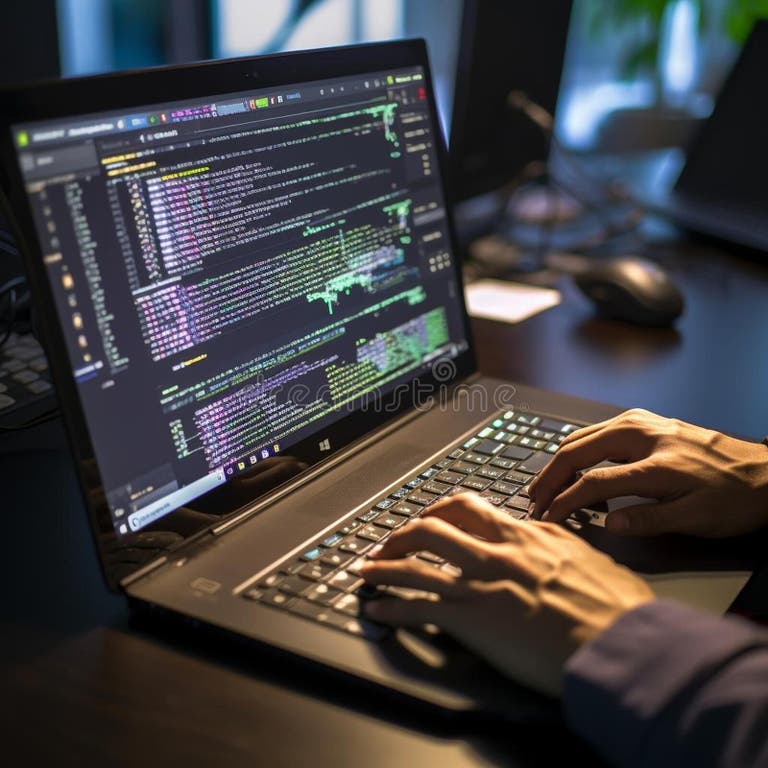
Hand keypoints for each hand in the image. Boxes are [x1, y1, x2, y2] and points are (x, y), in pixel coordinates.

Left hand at [360, 493, 653, 696]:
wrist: (621, 642)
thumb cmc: (616, 607)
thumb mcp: (589, 558)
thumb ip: (560, 544)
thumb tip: (552, 541)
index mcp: (525, 534)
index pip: (470, 508)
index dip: (441, 510)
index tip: (430, 517)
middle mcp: (496, 551)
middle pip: (433, 526)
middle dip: (404, 532)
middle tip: (389, 542)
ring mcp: (480, 583)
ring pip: (415, 562)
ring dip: (383, 565)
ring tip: (364, 569)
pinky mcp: (471, 618)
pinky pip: (417, 607)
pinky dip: (391, 606)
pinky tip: (377, 610)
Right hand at [528, 409, 767, 537]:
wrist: (766, 471)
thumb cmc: (735, 496)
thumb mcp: (698, 519)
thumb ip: (649, 520)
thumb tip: (608, 525)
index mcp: (654, 462)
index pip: (591, 481)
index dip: (563, 502)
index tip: (548, 519)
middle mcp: (641, 433)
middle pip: (576, 451)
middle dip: (549, 479)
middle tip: (534, 502)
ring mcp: (640, 422)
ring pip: (581, 439)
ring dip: (559, 464)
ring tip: (546, 489)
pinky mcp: (642, 421)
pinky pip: (595, 434)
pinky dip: (577, 454)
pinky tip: (575, 472)